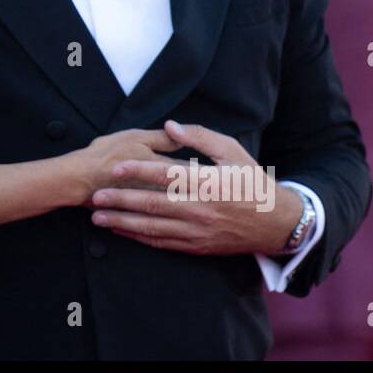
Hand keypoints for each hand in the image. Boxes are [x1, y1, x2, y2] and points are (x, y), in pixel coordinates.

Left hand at [87, 120, 299, 255]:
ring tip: (98, 217)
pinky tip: (123, 232)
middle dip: (119, 201)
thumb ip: (200, 137)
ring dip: (123, 223)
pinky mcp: (198, 246)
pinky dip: (140, 238)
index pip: (164, 175)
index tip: (114, 166)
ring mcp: (198, 230)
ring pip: (153, 227)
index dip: (136, 170)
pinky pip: (163, 242)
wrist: (277, 223)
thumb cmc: (253, 181)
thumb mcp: (232, 151)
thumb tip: (170, 126)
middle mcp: (199, 208)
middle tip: (95, 197)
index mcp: (207, 182)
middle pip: (151, 204)